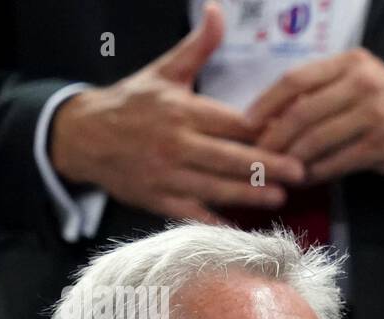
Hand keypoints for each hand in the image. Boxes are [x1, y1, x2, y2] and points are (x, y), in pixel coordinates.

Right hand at [49, 1, 305, 222]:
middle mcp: (176, 144)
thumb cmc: (133, 103)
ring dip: (249, 194)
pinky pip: (192, 215)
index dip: (262, 131)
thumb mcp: (164, 71)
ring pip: (215, 188)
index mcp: (183, 111)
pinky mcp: (158, 200)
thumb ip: (198, 47)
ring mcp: (167, 175)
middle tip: (300, 172)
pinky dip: (216, 224)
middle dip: (266, 166)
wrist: (83, 136)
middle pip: (229, 157)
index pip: (231, 123)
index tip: (291, 135)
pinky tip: (242, 231)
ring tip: (279, 197)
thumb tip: (218, 11)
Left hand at [247, 47, 383, 184]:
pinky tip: (305, 180)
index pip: (296, 79)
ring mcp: (374, 114)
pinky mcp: (382, 145)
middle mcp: (362, 83)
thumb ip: (326, 93)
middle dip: (274, 137)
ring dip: (292, 159)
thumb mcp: (364, 84)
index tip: (246, 123)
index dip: (266, 102)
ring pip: (317, 138)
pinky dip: (317, 173)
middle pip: (302, 111)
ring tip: (278, 171)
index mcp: (351, 63)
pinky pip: (338, 161)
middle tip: (258, 155)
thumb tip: (276, 116)